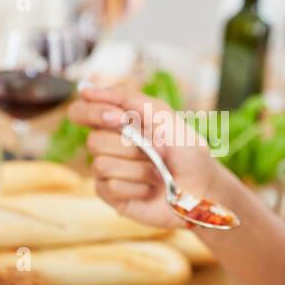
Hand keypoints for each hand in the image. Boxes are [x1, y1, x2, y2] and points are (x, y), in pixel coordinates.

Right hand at [66, 84, 225, 229]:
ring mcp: (108, 171)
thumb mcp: (161, 114)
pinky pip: (110, 187)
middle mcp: (108, 145)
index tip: (119, 118)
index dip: (93, 113)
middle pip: (93, 141)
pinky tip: (150, 188)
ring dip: (138, 168)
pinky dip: (137, 186)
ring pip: (102, 165)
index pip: (81, 112)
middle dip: (131, 146)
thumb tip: (85, 89)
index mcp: (116, 122)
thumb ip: (125, 97)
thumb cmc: (185, 149)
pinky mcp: (111, 195)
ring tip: (157, 172)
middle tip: (156, 150)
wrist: (202, 186)